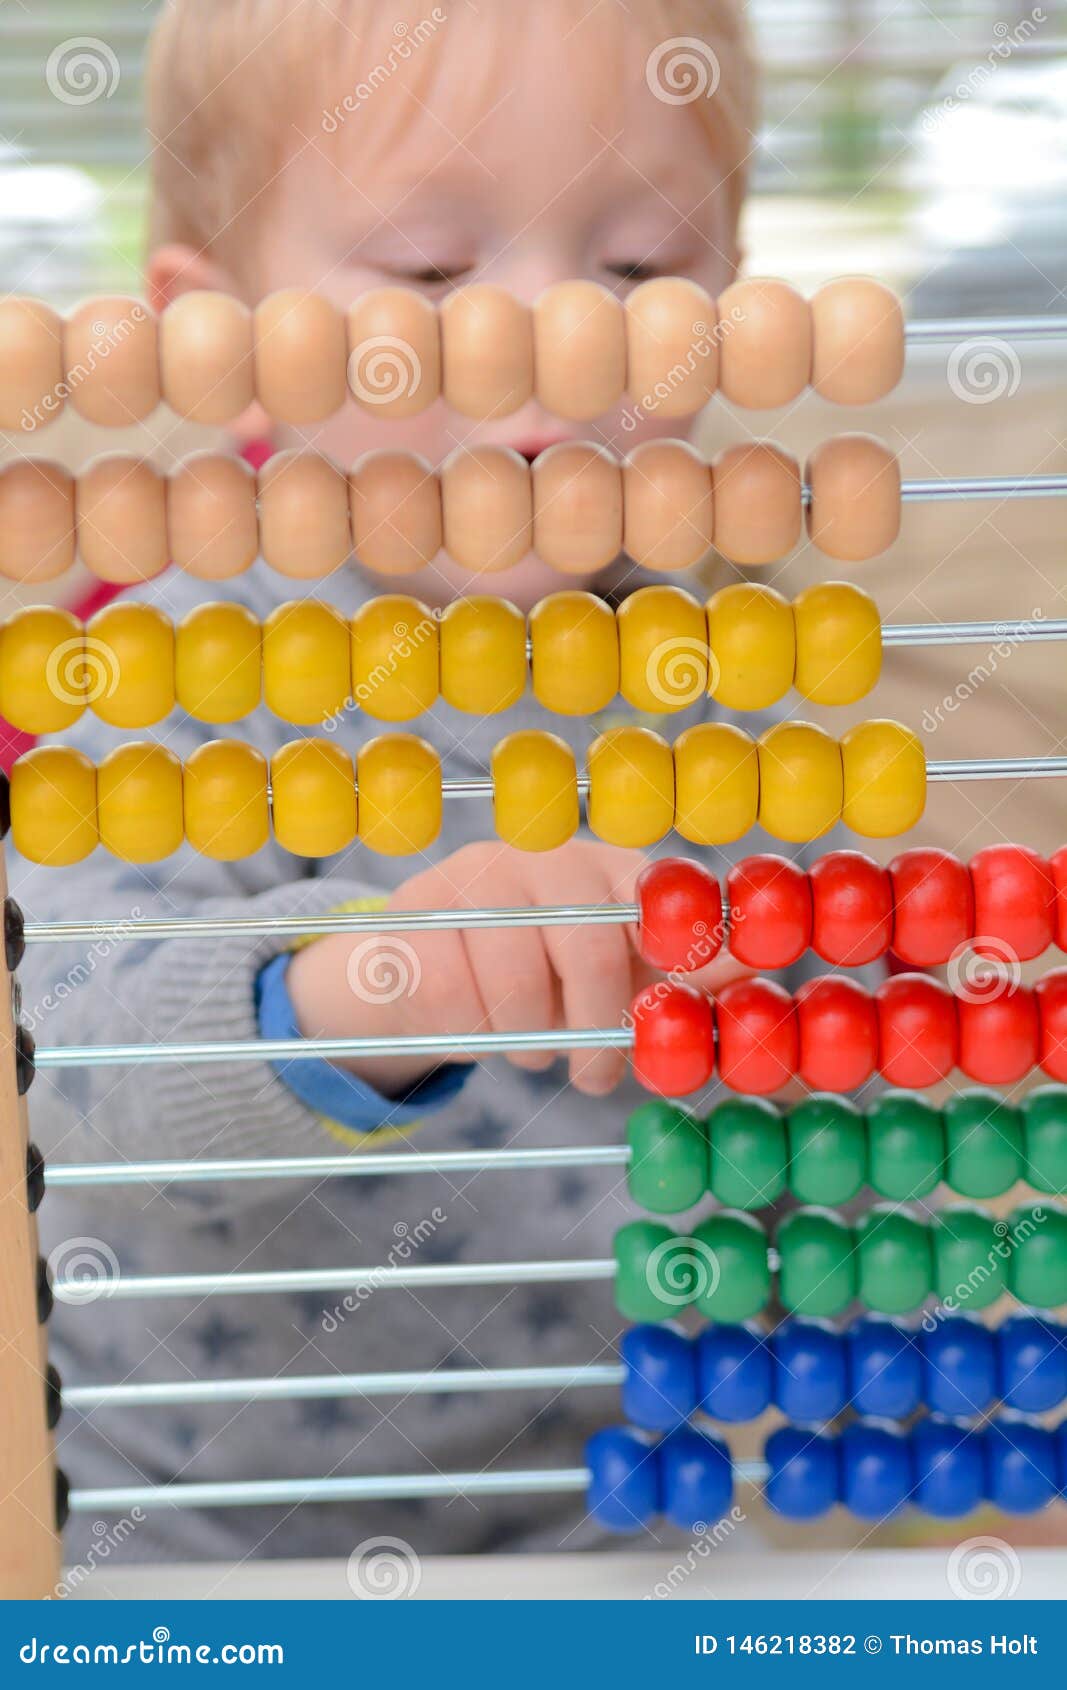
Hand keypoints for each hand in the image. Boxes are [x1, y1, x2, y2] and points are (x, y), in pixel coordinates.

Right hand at [286, 840, 747, 1098]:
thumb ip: (693, 998)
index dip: (687, 948)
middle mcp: (553, 857)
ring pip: (517, 980)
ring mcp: (481, 875)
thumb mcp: (624, 984)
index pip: (666, 899)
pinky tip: (476, 1029)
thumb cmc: (548, 978)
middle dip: (597, 1027)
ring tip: (532, 1049)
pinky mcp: (420, 906)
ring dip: (528, 1039)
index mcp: (616, 872)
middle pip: (590, 944)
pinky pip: (453, 993)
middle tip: (596, 1078)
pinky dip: (469, 1033)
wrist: (428, 970)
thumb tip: (783, 1035)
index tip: (682, 1004)